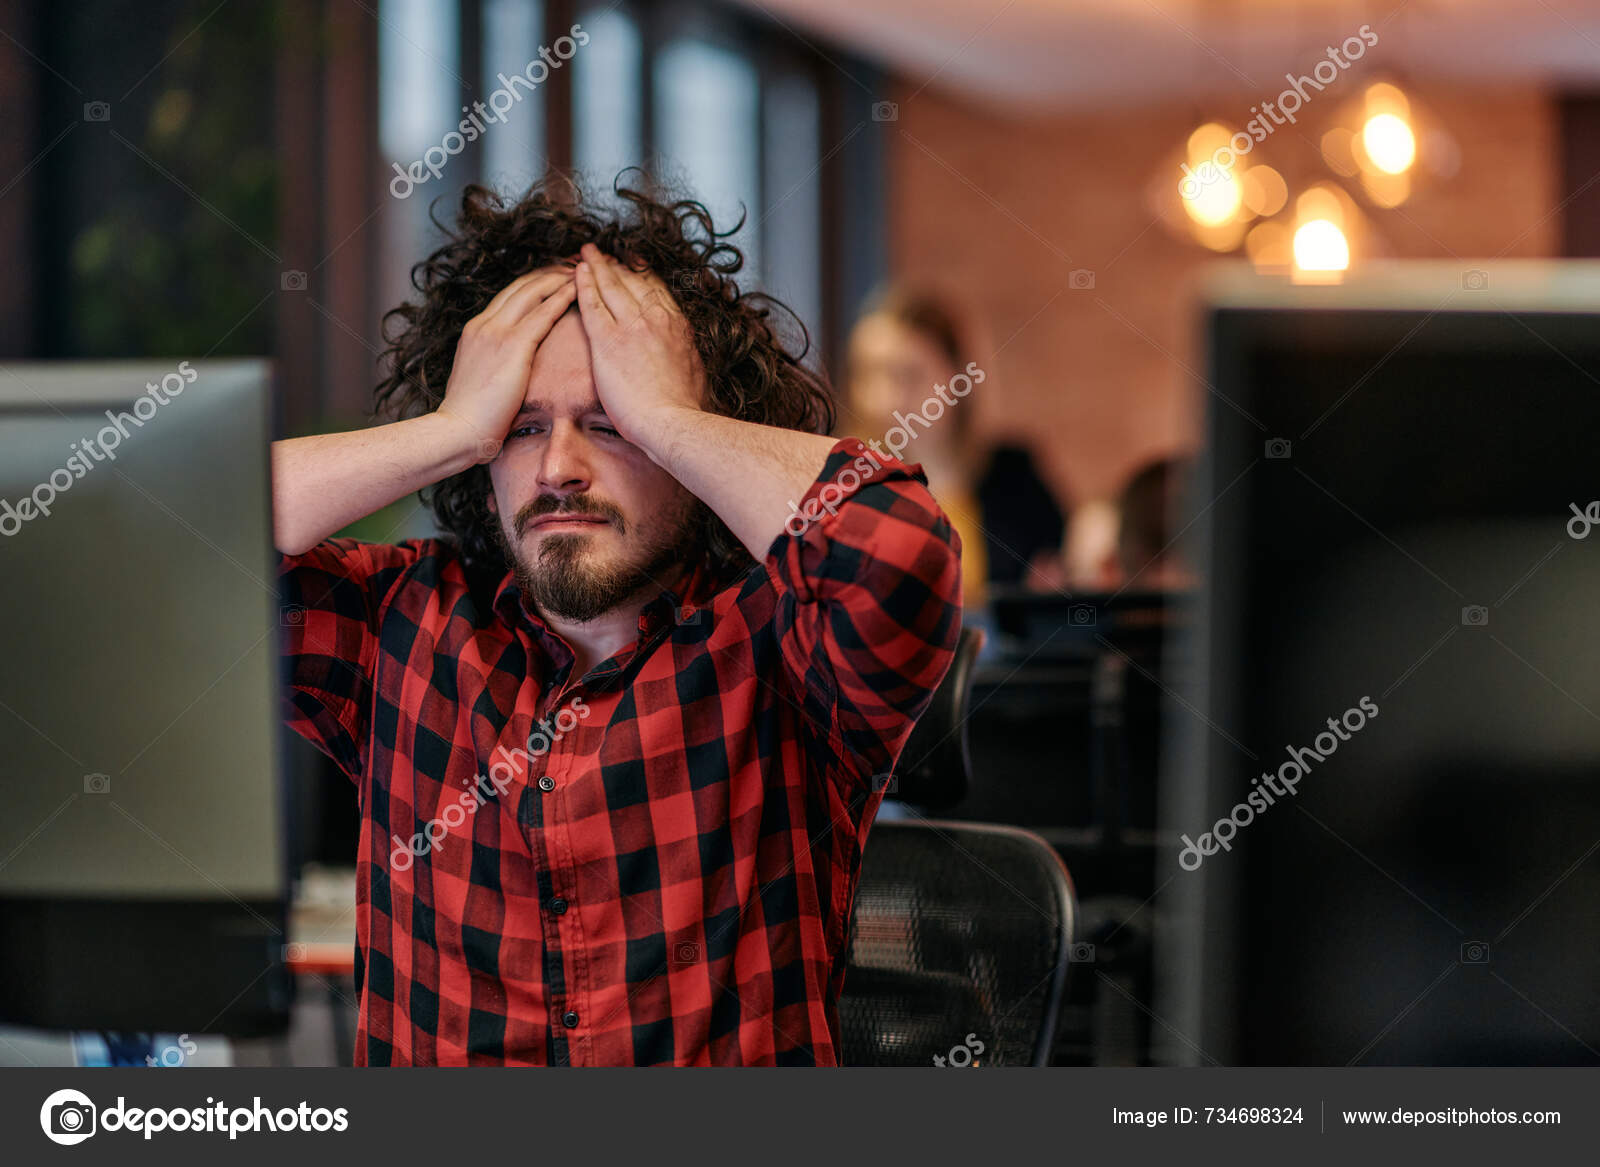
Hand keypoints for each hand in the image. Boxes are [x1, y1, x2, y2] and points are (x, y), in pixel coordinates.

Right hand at [438, 263, 576, 462]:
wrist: (457, 430)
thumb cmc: (470, 416)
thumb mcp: (479, 379)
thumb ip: (492, 363)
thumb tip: (507, 368)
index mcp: (475, 330)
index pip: (508, 295)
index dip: (533, 283)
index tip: (552, 277)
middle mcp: (484, 324)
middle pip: (521, 285)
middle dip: (548, 272)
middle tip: (571, 265)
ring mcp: (496, 332)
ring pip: (533, 292)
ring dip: (558, 278)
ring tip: (580, 271)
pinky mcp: (513, 345)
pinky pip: (543, 314)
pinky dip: (561, 298)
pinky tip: (577, 290)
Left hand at [572, 242, 704, 445]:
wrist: (672, 422)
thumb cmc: (685, 409)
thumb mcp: (695, 373)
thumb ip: (685, 355)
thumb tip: (686, 356)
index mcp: (676, 326)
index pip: (655, 290)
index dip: (641, 274)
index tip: (633, 265)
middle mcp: (655, 319)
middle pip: (633, 281)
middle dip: (617, 265)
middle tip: (605, 254)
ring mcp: (631, 327)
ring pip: (611, 285)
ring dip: (598, 265)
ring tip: (588, 252)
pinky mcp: (608, 340)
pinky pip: (592, 303)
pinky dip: (584, 283)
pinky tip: (577, 272)